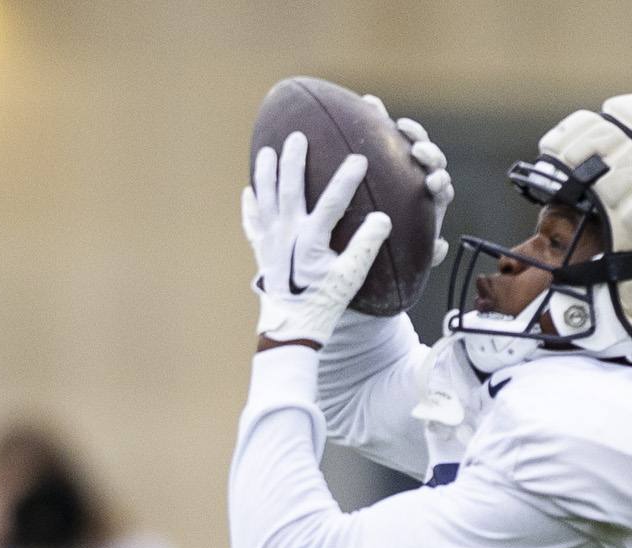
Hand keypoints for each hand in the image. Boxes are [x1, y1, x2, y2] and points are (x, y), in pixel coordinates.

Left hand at [241, 133, 391, 347]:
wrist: (291, 328)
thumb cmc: (324, 304)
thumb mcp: (350, 278)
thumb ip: (365, 247)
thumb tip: (383, 219)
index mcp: (311, 239)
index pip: (332, 201)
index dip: (346, 179)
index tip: (360, 158)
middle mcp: (287, 234)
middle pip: (289, 188)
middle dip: (294, 160)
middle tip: (297, 136)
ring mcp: (271, 241)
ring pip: (265, 198)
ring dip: (265, 173)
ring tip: (267, 151)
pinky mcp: (261, 252)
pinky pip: (251, 223)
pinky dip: (249, 207)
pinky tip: (248, 192)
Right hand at [362, 97, 453, 267]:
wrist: (363, 233)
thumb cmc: (389, 245)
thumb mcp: (409, 255)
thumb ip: (427, 254)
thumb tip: (441, 245)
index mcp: (431, 201)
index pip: (442, 186)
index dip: (439, 180)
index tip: (431, 182)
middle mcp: (422, 179)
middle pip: (434, 160)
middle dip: (430, 154)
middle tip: (418, 153)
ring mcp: (406, 162)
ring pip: (416, 140)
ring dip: (412, 131)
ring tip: (399, 125)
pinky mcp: (389, 147)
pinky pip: (387, 128)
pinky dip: (381, 114)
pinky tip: (369, 102)